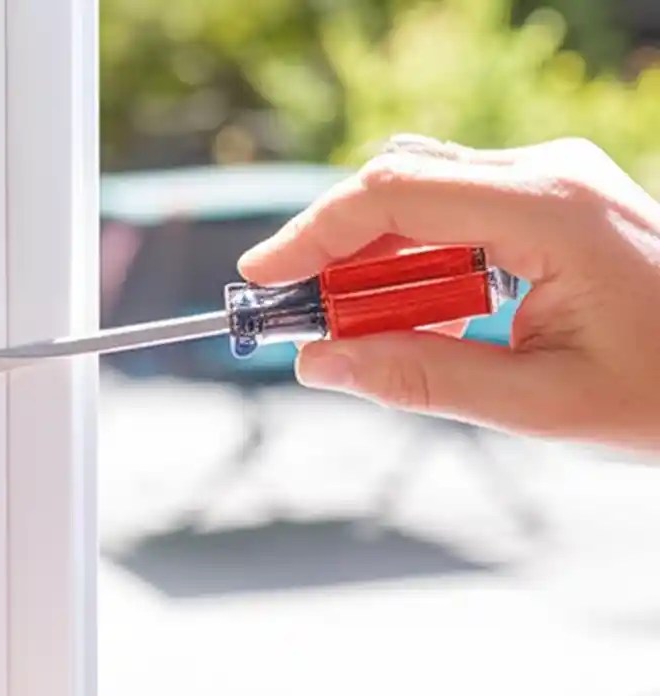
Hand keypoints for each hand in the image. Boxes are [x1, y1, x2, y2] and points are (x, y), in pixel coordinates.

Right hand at [239, 135, 659, 453]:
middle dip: (336, 253)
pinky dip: (414, 260)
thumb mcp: (541, 404)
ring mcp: (551, 178)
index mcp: (549, 209)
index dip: (312, 235)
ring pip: (419, 194)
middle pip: (398, 187)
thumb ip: (422, 380)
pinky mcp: (549, 196)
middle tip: (303, 324)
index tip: (261, 280)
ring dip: (374, 260)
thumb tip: (321, 363)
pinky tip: (415, 314)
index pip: (394, 194)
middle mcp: (547, 173)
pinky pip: (453, 211)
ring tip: (359, 331)